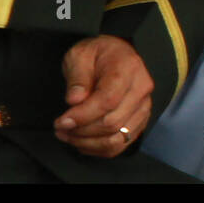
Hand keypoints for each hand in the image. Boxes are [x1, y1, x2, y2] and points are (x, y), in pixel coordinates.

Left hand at [54, 35, 153, 156]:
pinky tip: (83, 141)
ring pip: (117, 138)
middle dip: (82, 130)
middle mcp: (141, 88)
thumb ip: (77, 77)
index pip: (108, 100)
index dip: (83, 115)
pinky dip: (99, 148)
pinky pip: (121, 144)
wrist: (115, 53)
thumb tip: (75, 100)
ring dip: (88, 143)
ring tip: (68, 136)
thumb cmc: (97, 53)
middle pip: (112, 122)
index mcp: (128, 68)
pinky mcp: (139, 120)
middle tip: (60, 128)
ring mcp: (143, 106)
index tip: (62, 120)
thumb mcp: (80, 55)